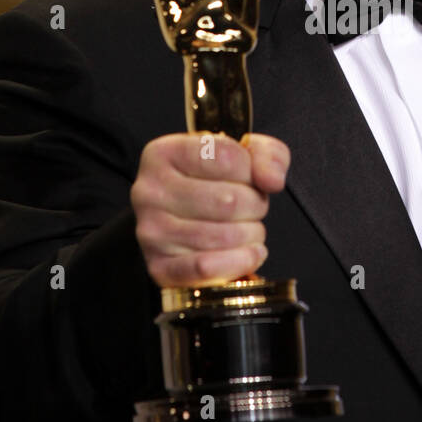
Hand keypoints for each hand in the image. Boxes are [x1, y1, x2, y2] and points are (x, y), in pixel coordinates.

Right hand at [131, 131, 289, 287]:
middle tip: (251, 207)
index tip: (248, 177)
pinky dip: (239, 262)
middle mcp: (150, 191)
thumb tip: (271, 180)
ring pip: (224, 236)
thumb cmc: (212, 184)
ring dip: (251, 234)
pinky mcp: (159, 267)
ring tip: (247, 228)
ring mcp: (151, 231)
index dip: (250, 171)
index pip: (227, 156)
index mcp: (164, 153)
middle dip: (255, 206)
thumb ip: (267, 154)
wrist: (182, 220)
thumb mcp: (243, 155)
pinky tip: (249, 253)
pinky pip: (208, 268)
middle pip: (229, 201)